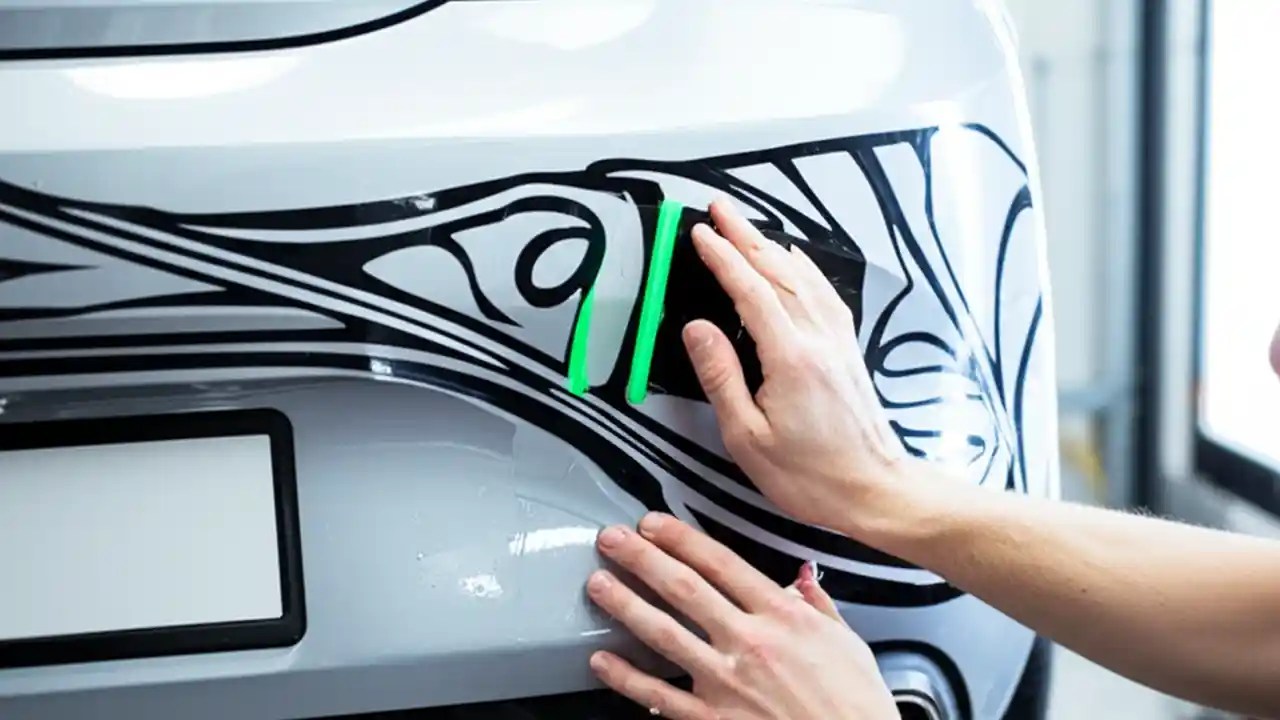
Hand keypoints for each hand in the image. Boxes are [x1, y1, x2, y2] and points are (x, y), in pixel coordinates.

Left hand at [586, 513, 898, 719]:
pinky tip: (603, 662)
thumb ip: (817, 606)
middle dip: (642, 558)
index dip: (680, 538)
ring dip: (625, 605)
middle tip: (613, 539)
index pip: (720, 563)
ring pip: (664, 633)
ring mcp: (728, 683)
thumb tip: (801, 580)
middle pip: (684, 588)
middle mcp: (750, 643)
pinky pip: (661, 696)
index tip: (652, 524)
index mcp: (783, 617)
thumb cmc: (857, 707)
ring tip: (598, 584)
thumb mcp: (848, 642)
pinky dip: (627, 678)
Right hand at [682, 198, 910, 533]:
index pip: (748, 291)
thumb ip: (721, 377)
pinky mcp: (847, 351)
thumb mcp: (747, 437)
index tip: (700, 234)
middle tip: (719, 210)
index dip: (722, 258)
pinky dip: (806, 270)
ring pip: (803, 278)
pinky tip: (797, 263)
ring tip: (748, 228)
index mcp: (790, 358)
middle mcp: (818, 340)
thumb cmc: (811, 476)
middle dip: (745, 236)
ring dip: (772, 248)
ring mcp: (837, 342)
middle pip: (777, 272)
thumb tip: (698, 330)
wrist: (874, 491)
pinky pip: (825, 294)